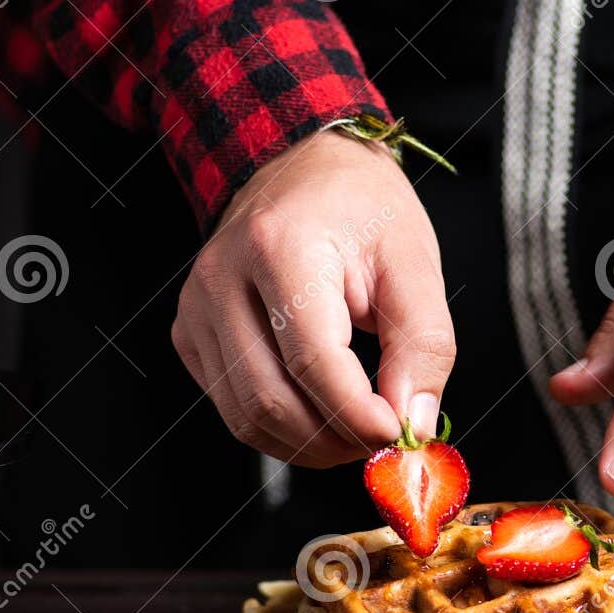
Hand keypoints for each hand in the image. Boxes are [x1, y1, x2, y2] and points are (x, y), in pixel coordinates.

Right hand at [173, 131, 453, 466]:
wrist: (302, 168)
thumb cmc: (361, 209)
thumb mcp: (414, 261)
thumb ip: (423, 344)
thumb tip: (412, 423)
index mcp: (280, 247)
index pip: (312, 361)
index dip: (357, 414)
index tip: (398, 435)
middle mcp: (223, 277)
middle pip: (271, 400)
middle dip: (335, 440)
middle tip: (382, 440)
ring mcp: (197, 308)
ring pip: (246, 417)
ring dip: (309, 445)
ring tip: (356, 430)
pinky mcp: (190, 333)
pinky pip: (232, 408)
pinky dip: (282, 429)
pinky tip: (320, 412)